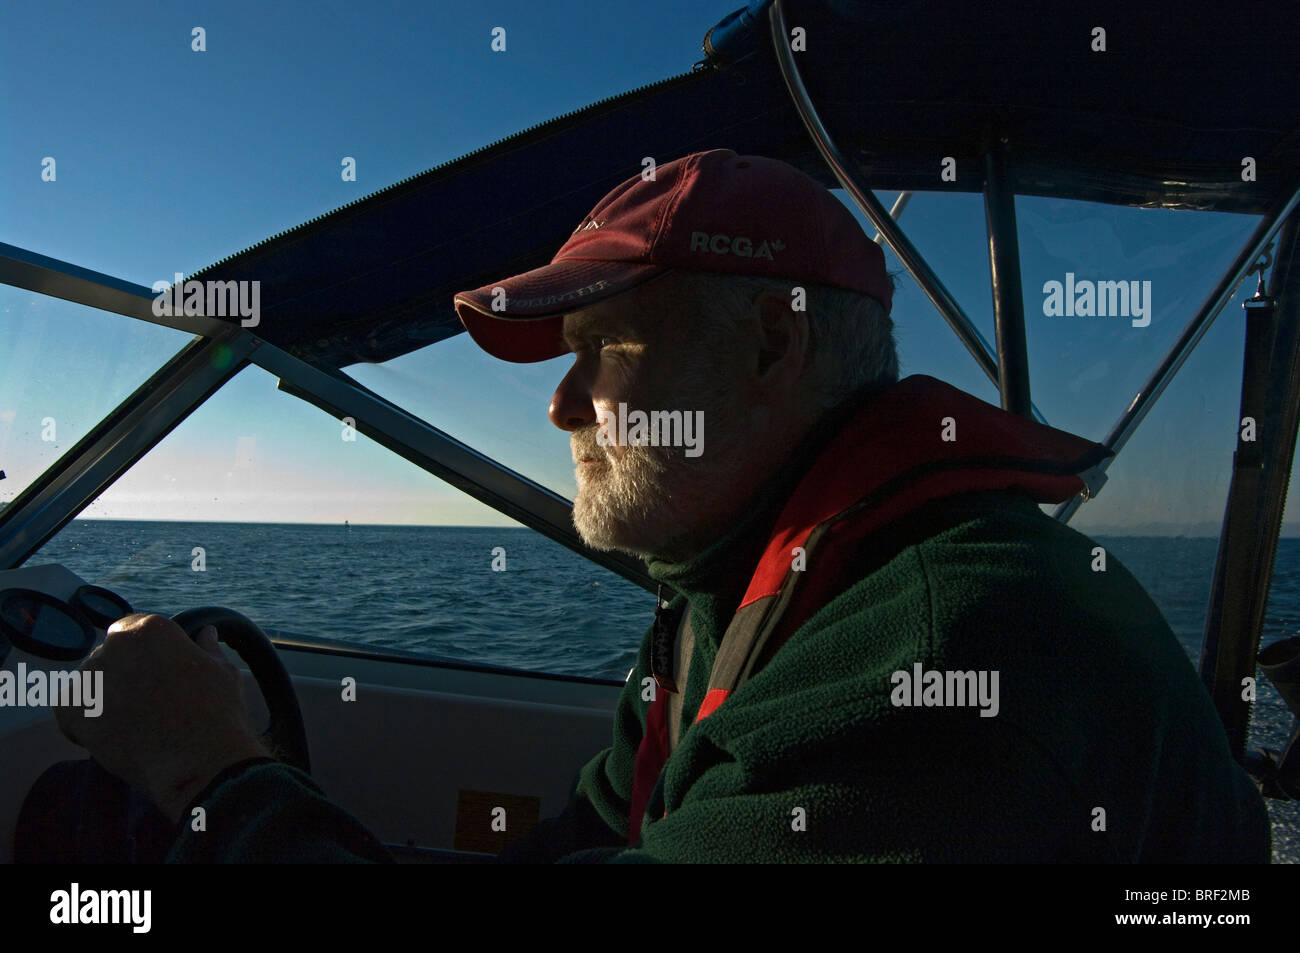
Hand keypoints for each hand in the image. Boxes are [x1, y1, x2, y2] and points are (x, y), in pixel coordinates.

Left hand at [55, 613, 270, 822]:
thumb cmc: (218, 714)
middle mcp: (115, 646)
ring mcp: (92, 678)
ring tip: (135, 722)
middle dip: (125, 674)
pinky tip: (112, 732)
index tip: (160, 674)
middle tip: (150, 702)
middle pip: (111, 655)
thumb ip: (207, 649)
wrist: (200, 761)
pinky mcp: (73, 712)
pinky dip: (83, 720)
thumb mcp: (223, 671)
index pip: (133, 630)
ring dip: (106, 696)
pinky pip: (69, 709)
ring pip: (91, 682)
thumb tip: (206, 633)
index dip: (146, 654)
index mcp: (151, 628)